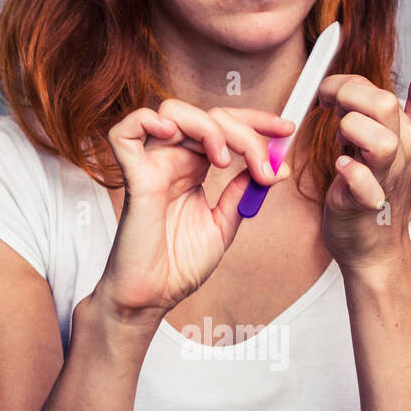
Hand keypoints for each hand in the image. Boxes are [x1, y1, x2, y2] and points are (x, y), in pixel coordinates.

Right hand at [94, 99, 294, 320]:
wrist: (153, 298)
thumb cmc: (179, 266)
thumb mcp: (224, 225)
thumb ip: (242, 193)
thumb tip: (276, 167)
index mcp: (194, 169)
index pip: (225, 126)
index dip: (257, 121)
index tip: (287, 130)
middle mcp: (173, 161)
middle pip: (208, 116)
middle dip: (246, 132)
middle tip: (266, 166)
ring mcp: (152, 167)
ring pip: (173, 112)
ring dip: (208, 127)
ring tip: (223, 160)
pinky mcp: (133, 179)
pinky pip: (124, 133)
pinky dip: (146, 120)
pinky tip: (171, 134)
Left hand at [317, 57, 410, 271]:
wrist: (373, 248)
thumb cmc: (378, 192)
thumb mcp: (401, 144)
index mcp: (407, 134)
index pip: (380, 91)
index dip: (347, 85)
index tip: (330, 99)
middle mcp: (402, 153)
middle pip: (384, 105)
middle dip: (346, 97)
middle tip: (329, 112)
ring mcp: (385, 178)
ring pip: (379, 140)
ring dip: (350, 132)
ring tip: (340, 144)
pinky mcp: (365, 203)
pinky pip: (362, 182)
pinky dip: (350, 172)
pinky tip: (341, 169)